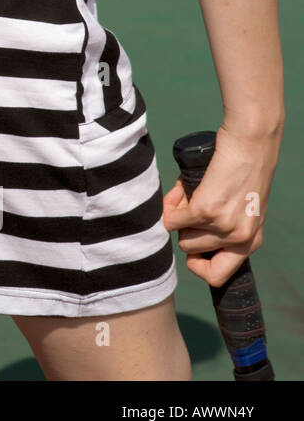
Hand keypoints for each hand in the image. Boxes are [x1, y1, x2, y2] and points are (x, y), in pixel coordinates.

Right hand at [162, 123, 279, 286]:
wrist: (251, 143)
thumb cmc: (244, 169)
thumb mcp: (240, 207)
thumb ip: (217, 223)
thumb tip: (176, 227)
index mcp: (251, 241)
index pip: (218, 277)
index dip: (198, 263)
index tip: (192, 242)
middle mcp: (239, 238)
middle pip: (192, 252)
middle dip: (184, 231)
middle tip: (188, 208)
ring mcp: (223, 226)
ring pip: (181, 237)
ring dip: (177, 218)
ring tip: (186, 196)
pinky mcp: (206, 210)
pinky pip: (173, 219)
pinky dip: (170, 206)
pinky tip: (180, 191)